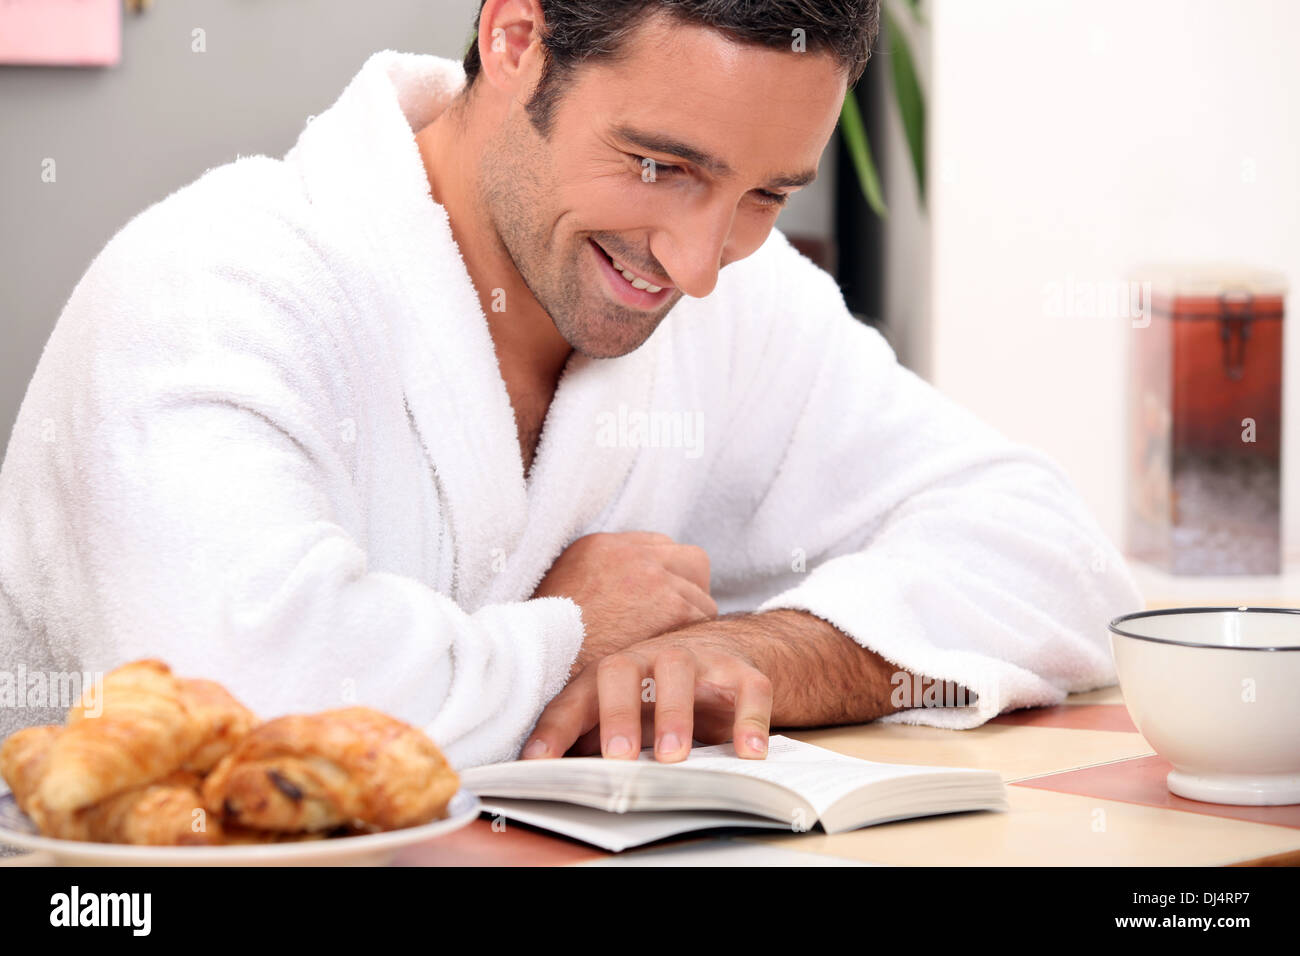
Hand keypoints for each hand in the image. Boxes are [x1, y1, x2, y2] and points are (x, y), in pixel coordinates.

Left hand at [520, 627, 772, 762]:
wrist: (725, 652)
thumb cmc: (660, 693)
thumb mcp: (624, 715)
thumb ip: (592, 739)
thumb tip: (549, 772)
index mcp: (610, 675)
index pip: (575, 697)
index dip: (555, 728)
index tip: (538, 762)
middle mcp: (648, 659)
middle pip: (620, 670)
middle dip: (616, 713)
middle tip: (618, 757)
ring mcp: (696, 660)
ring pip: (679, 670)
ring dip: (675, 713)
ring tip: (673, 758)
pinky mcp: (740, 672)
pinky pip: (749, 688)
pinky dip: (750, 720)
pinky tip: (749, 753)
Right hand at [532, 531, 716, 674]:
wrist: (540, 660)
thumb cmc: (547, 642)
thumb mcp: (561, 594)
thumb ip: (593, 581)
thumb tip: (610, 596)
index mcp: (601, 547)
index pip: (657, 547)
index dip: (664, 576)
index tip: (657, 603)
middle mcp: (630, 554)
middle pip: (688, 560)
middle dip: (689, 587)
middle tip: (677, 621)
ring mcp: (654, 577)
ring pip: (700, 592)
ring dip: (690, 618)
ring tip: (669, 647)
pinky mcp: (672, 607)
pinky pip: (702, 615)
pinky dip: (692, 637)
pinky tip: (675, 657)